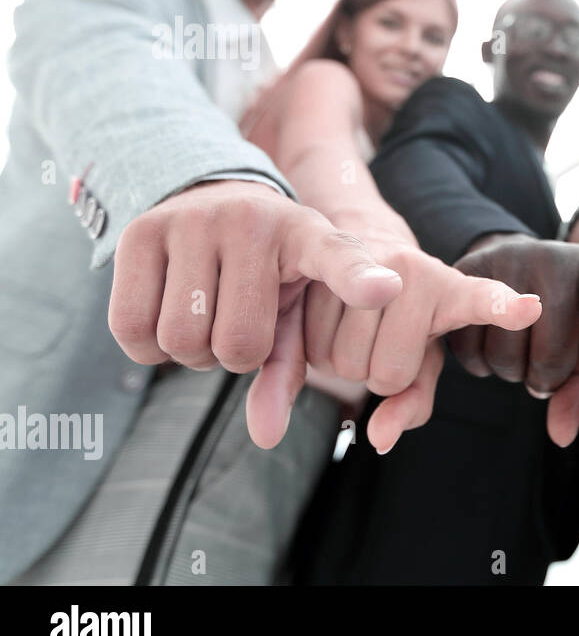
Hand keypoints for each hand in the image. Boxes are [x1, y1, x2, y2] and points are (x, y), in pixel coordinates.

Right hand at [109, 180, 403, 443]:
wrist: (209, 198)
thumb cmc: (265, 268)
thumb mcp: (291, 306)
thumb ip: (290, 370)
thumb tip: (266, 438)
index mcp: (308, 235)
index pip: (339, 259)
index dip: (359, 279)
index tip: (388, 289)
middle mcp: (253, 221)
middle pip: (237, 344)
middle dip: (233, 357)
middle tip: (236, 326)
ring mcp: (193, 222)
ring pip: (181, 341)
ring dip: (191, 354)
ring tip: (205, 320)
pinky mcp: (138, 233)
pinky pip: (132, 329)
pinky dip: (148, 347)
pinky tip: (165, 320)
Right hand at [295, 233, 542, 453]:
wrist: (351, 258)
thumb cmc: (397, 321)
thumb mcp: (418, 362)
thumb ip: (410, 403)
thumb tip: (381, 439)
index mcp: (453, 293)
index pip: (480, 300)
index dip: (502, 307)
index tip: (530, 307)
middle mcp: (418, 270)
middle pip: (384, 373)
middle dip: (371, 372)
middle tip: (372, 340)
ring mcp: (373, 262)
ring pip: (343, 361)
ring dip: (336, 357)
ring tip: (346, 324)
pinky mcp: (324, 264)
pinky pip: (309, 334)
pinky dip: (305, 347)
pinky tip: (339, 323)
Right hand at [446, 236, 578, 446]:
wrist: (519, 260)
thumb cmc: (564, 311)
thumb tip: (560, 436)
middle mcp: (552, 259)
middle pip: (548, 355)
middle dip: (546, 378)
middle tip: (545, 366)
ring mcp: (506, 261)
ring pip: (504, 357)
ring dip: (512, 372)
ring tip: (520, 351)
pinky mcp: (465, 273)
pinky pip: (466, 348)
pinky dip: (480, 363)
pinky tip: (492, 342)